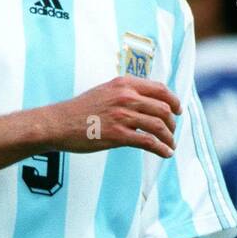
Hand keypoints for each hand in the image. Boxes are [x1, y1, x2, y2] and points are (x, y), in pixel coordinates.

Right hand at [46, 75, 181, 158]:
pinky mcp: (118, 135)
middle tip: (172, 132)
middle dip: (172, 123)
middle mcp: (126, 97)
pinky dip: (161, 149)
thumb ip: (125, 93)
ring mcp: (122, 116)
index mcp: (124, 84)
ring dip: (169, 137)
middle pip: (163, 108)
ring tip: (170, 145)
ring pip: (159, 125)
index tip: (178, 110)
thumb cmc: (80, 110)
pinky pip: (148, 142)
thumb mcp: (105, 91)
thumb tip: (146, 102)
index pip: (160, 89)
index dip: (174, 101)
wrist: (58, 123)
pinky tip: (165, 153)